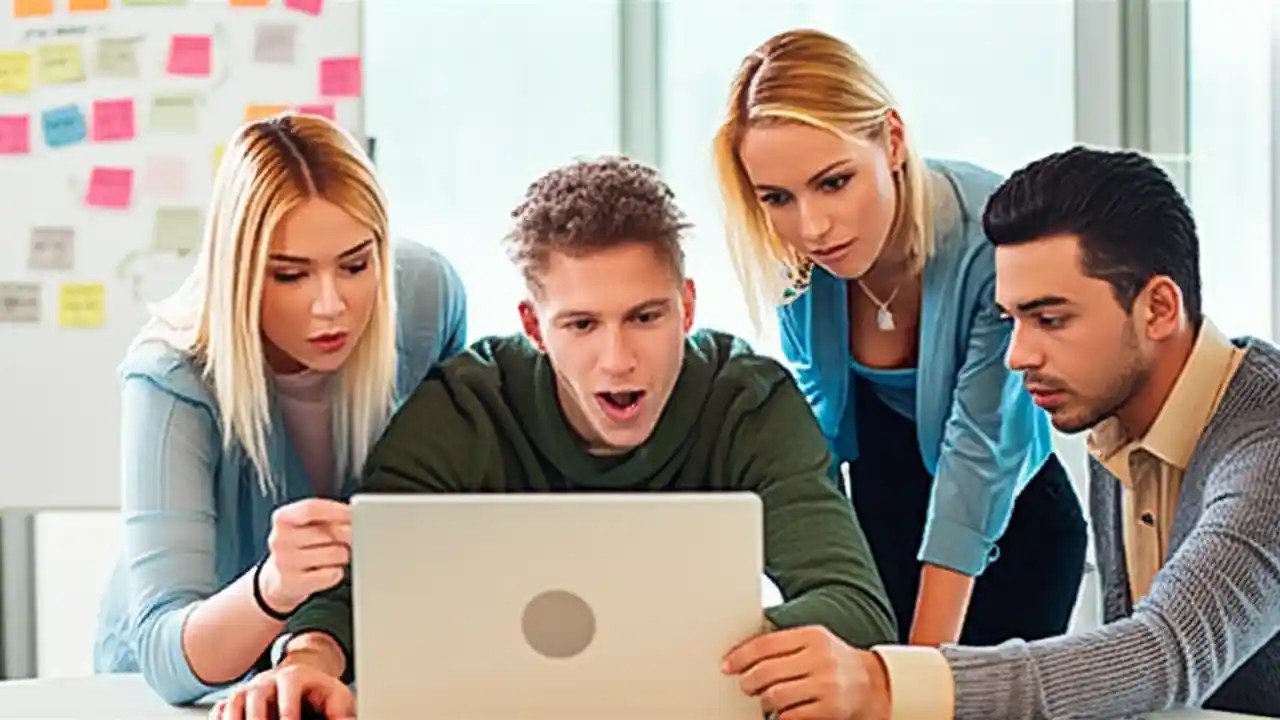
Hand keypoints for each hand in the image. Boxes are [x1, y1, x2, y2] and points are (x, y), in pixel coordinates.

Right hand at [208, 661, 353, 719]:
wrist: (305, 686)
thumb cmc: (322, 695)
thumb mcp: (338, 700)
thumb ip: (341, 713)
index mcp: (296, 675)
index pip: (289, 683)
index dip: (288, 706)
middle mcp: (269, 680)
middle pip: (257, 693)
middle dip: (257, 718)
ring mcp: (250, 690)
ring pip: (234, 701)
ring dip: (235, 719)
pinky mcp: (237, 703)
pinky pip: (221, 710)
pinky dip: (222, 719)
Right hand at [258, 499, 351, 613]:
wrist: (278, 578)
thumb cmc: (300, 544)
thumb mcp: (306, 523)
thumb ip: (327, 515)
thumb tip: (354, 516)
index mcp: (282, 518)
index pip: (312, 509)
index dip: (337, 510)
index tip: (353, 514)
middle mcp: (280, 540)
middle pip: (329, 532)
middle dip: (345, 535)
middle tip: (345, 539)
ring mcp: (285, 564)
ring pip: (335, 553)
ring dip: (342, 554)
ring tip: (334, 555)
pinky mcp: (296, 584)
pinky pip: (332, 574)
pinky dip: (336, 572)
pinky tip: (327, 570)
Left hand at [722, 625, 889, 719]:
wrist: (870, 684)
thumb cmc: (832, 661)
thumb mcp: (812, 642)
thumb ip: (782, 644)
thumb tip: (740, 653)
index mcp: (812, 636)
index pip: (765, 644)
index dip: (740, 656)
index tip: (728, 666)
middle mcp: (820, 658)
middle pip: (766, 672)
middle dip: (747, 682)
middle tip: (745, 686)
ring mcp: (826, 685)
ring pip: (775, 696)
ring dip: (762, 701)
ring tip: (763, 700)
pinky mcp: (829, 709)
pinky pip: (790, 716)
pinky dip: (779, 716)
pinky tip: (780, 712)